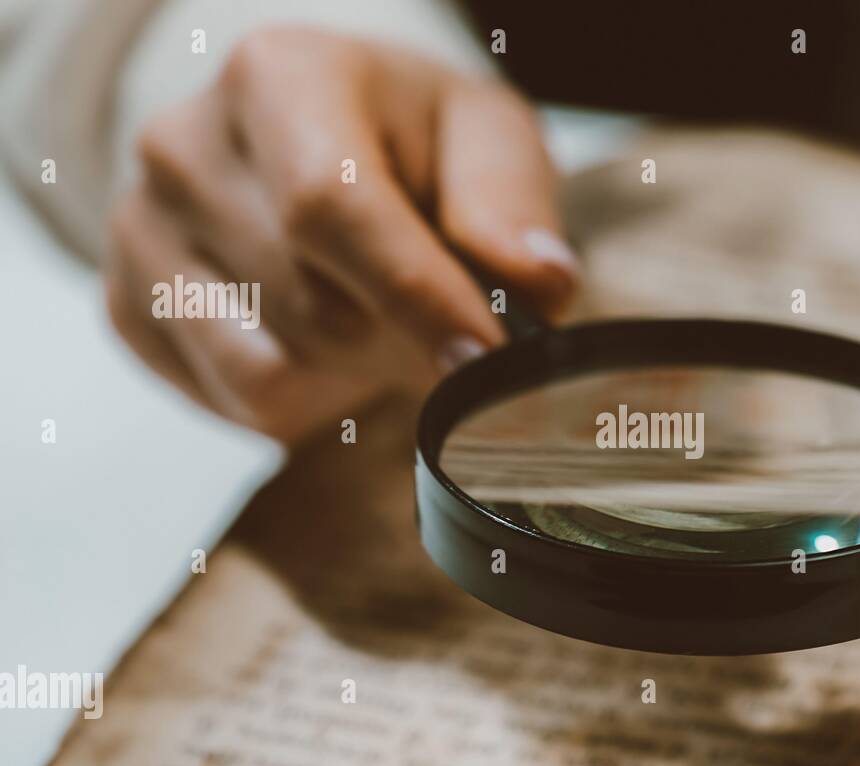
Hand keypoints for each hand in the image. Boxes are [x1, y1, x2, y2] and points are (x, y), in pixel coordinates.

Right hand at [104, 26, 578, 442]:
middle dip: (405, 340)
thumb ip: (511, 202)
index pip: (331, 206)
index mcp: (278, 78)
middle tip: (446, 322)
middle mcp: (184, 148)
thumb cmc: (415, 145)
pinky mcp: (131, 309)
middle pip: (314, 307)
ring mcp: (141, 233)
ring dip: (355, 375)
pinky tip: (327, 344)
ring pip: (270, 373)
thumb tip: (538, 281)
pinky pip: (237, 404)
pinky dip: (307, 400)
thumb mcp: (486, 139)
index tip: (484, 356)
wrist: (318, 151)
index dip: (416, 297)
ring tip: (380, 323)